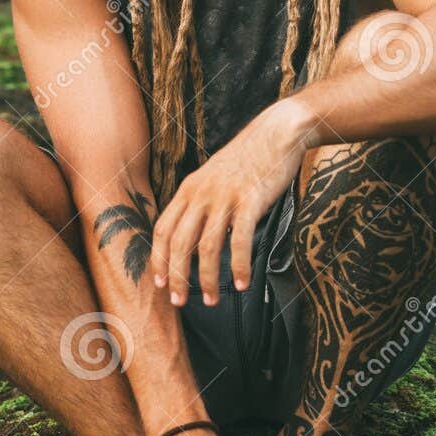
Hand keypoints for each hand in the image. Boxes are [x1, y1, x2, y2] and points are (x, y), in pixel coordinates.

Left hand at [151, 97, 317, 304]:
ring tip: (211, 300)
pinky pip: (240, 241)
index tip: (160, 283)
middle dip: (177, 277)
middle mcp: (201, 193)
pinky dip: (240, 266)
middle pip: (179, 243)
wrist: (277, 133)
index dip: (158, 259)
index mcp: (189, 189)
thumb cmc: (248, 159)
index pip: (163, 229)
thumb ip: (201, 204)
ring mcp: (225, 197)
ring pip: (207, 248)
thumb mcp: (214, 177)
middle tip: (180, 302)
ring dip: (207, 279)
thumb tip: (195, 241)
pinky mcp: (250, 201)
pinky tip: (243, 283)